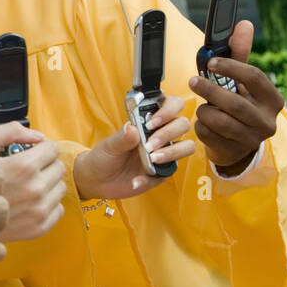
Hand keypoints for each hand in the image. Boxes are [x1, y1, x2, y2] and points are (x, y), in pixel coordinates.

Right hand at [0, 123, 65, 241]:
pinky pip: (58, 210)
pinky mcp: (39, 227)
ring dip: (48, 185)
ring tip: (27, 188)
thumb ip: (10, 132)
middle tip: (28, 172)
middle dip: (46, 166)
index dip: (41, 149)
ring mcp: (39, 210)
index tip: (33, 154)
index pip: (52, 149)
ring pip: (60, 188)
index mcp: (23, 166)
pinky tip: (29, 204)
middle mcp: (35, 188)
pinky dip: (47, 205)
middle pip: (58, 167)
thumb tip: (38, 136)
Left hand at [74, 95, 195, 198]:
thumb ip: (122, 138)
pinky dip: (153, 176)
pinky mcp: (164, 172)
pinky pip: (170, 172)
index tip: (151, 122)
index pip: (171, 105)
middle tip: (149, 144)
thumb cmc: (104, 156)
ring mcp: (165, 153)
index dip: (168, 109)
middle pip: (183, 124)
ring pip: (187, 146)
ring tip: (152, 159)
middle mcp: (160, 134)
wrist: (98, 181)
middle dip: (168, 132)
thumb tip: (132, 128)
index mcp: (148, 121)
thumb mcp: (109, 146)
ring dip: (172, 152)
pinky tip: (136, 180)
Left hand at [187, 20, 284, 173]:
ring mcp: (252, 140)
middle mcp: (268, 121)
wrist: (238, 143)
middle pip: (234, 102)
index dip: (231, 67)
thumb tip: (244, 23)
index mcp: (273, 99)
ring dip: (204, 110)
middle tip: (193, 80)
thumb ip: (240, 53)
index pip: (254, 77)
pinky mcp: (233, 152)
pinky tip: (205, 123)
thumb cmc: (239, 102)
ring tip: (203, 105)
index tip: (211, 62)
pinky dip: (200, 125)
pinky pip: (207, 134)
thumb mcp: (241, 81)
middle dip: (210, 90)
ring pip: (218, 120)